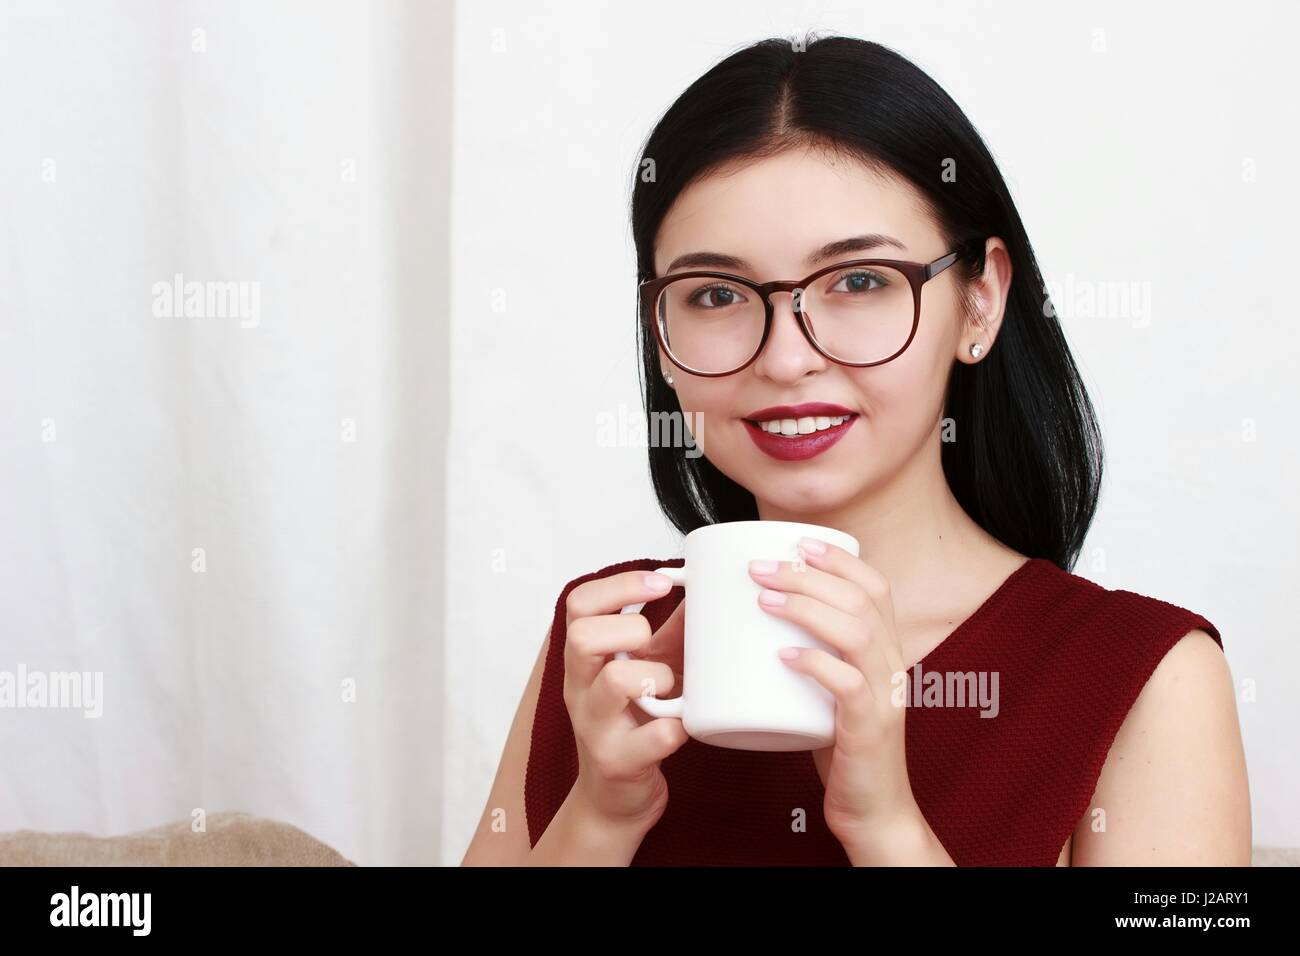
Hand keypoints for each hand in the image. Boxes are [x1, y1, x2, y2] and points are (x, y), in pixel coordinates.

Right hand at [562, 570, 690, 829]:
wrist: (615, 796)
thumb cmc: (632, 723)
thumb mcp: (646, 667)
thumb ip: (670, 631)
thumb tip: (704, 588)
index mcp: (585, 659)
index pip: (580, 605)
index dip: (620, 585)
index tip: (661, 582)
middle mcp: (580, 689)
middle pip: (583, 636)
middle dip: (630, 628)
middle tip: (655, 641)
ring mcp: (595, 726)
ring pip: (614, 680)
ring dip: (655, 675)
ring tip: (670, 687)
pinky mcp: (618, 761)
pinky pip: (650, 737)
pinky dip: (674, 727)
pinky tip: (683, 724)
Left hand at [748, 537, 920, 852]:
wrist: (872, 811)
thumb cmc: (842, 749)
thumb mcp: (829, 691)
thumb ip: (811, 655)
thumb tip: (757, 618)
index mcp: (887, 652)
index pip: (876, 588)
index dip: (840, 559)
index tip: (798, 542)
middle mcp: (893, 666)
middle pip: (862, 599)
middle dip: (809, 574)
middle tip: (760, 568)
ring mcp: (886, 697)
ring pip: (858, 632)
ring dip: (808, 608)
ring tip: (764, 599)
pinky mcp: (870, 730)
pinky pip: (849, 686)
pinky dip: (816, 664)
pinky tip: (785, 657)